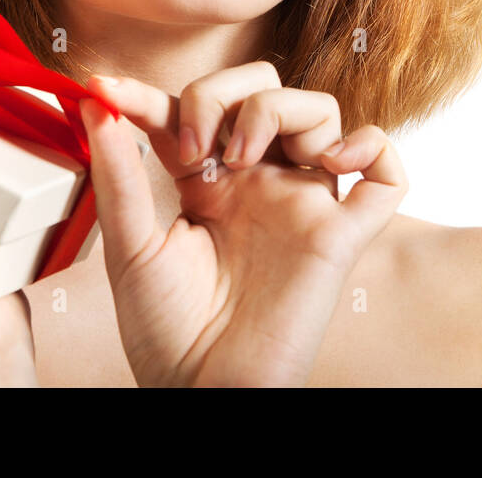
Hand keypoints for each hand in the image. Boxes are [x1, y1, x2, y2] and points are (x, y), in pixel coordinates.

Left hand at [77, 61, 407, 386]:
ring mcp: (302, 205)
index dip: (149, 93)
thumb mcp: (129, 247)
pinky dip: (372, 147)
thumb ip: (117, 176)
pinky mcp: (340, 237)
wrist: (202, 392)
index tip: (106, 90)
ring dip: (280, 112)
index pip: (189, 109)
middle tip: (197, 147)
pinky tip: (329, 163)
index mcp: (207, 182)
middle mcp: (259, 184)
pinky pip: (388, 176)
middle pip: (265, 89)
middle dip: (224, 94)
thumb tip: (93, 105)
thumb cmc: (165, 333)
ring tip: (245, 156)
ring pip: (323, 113)